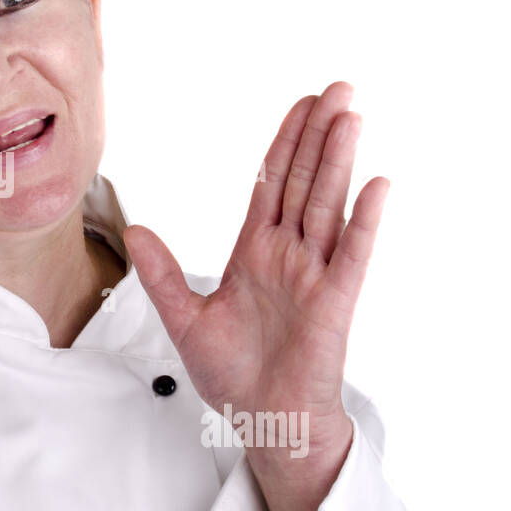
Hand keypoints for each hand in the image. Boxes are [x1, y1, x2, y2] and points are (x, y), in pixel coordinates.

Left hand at [124, 82, 387, 510]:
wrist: (263, 422)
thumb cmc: (231, 374)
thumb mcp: (185, 319)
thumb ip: (163, 273)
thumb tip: (135, 230)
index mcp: (255, 252)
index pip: (272, 184)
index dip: (285, 144)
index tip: (300, 105)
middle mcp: (288, 254)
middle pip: (305, 181)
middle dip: (318, 134)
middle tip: (337, 88)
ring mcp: (315, 274)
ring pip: (328, 205)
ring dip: (339, 160)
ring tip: (350, 114)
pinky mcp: (335, 303)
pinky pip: (352, 255)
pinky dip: (363, 221)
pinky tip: (375, 185)